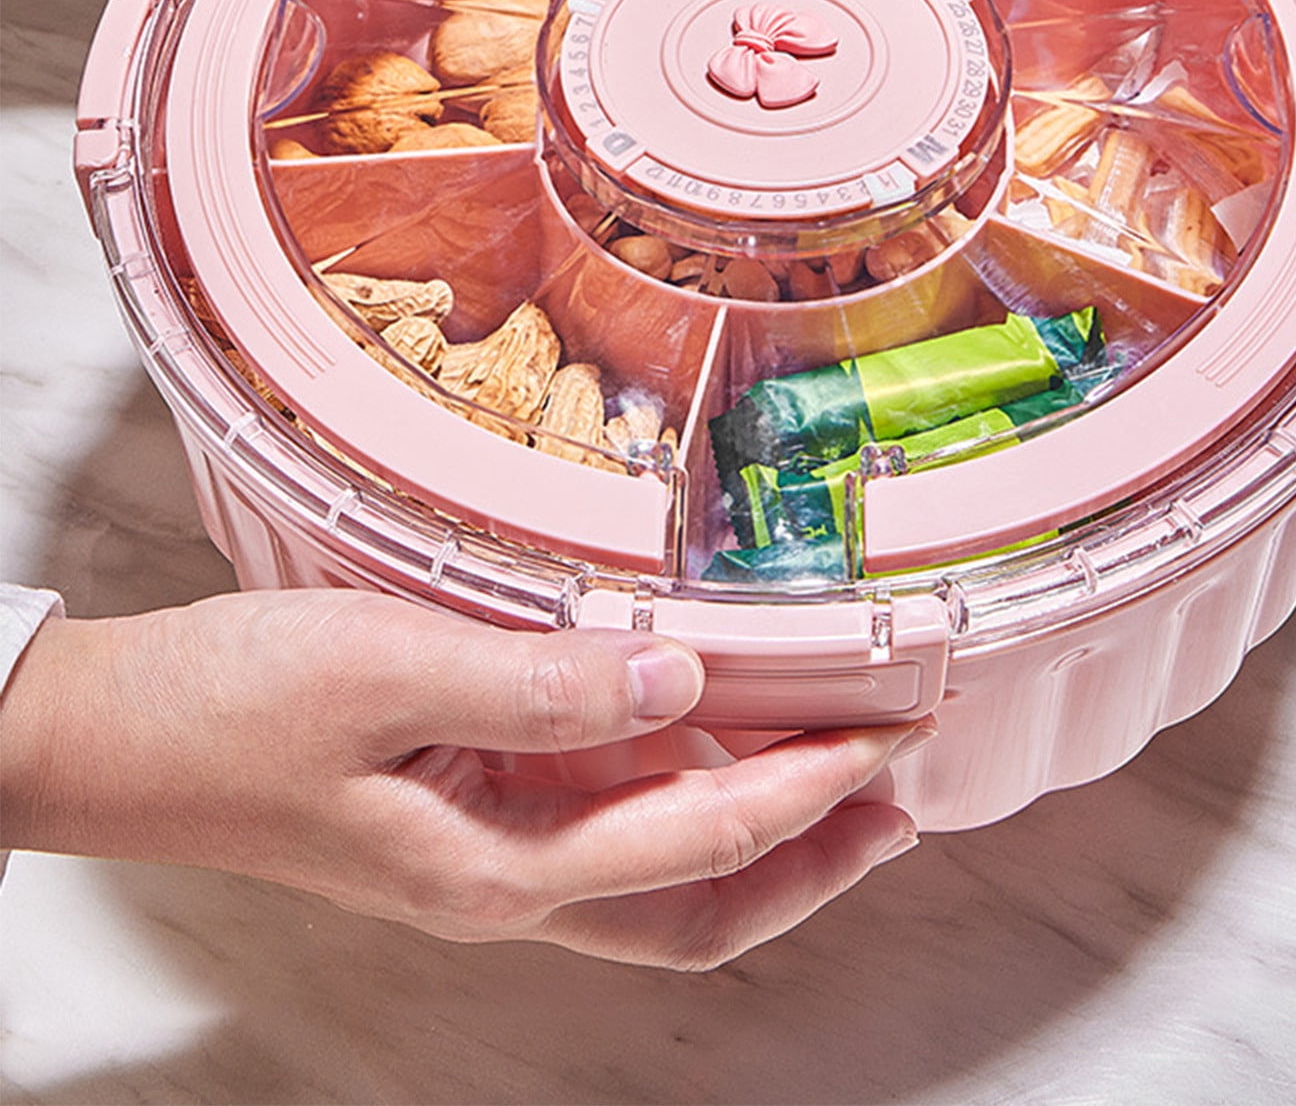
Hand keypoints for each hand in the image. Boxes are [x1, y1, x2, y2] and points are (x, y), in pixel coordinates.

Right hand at [0, 589, 923, 967]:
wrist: (115, 736)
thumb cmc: (230, 709)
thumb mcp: (388, 672)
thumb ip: (540, 684)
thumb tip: (681, 676)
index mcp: (501, 866)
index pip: (701, 838)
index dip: (810, 792)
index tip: (891, 740)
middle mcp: (510, 879)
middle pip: (700, 903)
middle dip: (812, 858)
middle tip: (900, 797)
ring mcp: (489, 850)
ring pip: (661, 872)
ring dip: (758, 829)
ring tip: (837, 772)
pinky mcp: (466, 807)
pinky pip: (605, 817)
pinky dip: (677, 786)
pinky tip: (705, 727)